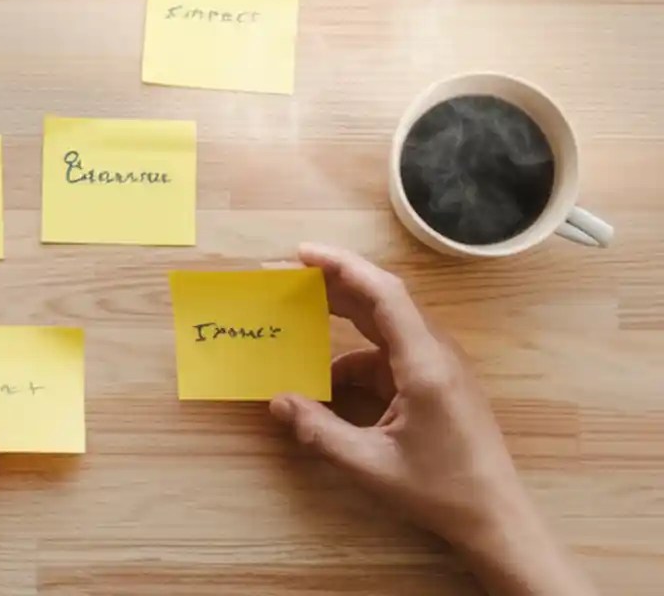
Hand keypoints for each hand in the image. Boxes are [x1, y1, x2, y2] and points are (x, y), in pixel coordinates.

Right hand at [270, 244, 596, 595]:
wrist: (495, 516)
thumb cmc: (439, 490)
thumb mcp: (370, 465)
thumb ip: (319, 431)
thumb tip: (277, 401)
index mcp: (423, 363)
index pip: (383, 293)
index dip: (342, 266)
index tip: (302, 254)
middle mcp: (434, 353)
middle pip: (381, 300)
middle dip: (333, 283)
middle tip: (288, 277)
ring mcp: (437, 366)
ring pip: (384, 326)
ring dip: (343, 317)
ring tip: (300, 316)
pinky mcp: (435, 382)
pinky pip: (388, 355)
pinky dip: (354, 358)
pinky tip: (327, 378)